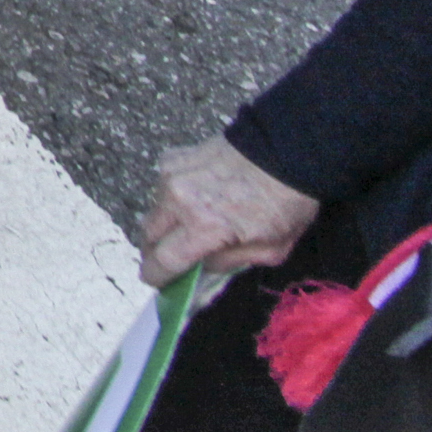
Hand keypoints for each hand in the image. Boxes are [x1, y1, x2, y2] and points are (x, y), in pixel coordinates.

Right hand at [138, 134, 318, 281]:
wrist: (284, 150)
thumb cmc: (284, 202)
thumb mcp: (270, 250)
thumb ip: (229, 264)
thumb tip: (201, 269)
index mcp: (204, 225)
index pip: (163, 259)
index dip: (156, 275)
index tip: (156, 281)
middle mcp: (178, 199)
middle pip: (147, 235)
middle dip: (156, 251)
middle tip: (173, 258)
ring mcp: (170, 175)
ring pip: (153, 211)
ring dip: (165, 224)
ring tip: (190, 225)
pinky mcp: (171, 158)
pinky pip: (161, 188)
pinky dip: (172, 199)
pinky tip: (196, 198)